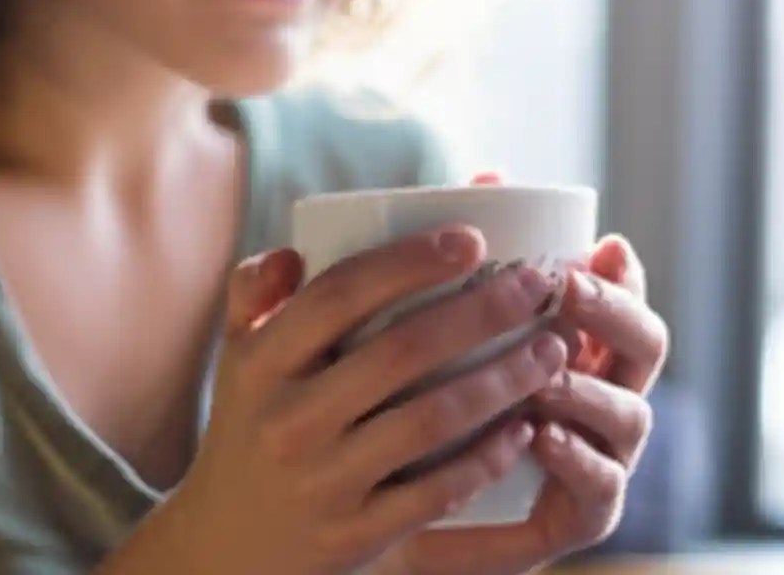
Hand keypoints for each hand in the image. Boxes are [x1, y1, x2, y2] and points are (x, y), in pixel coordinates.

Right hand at [106, 226, 568, 574]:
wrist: (228, 547)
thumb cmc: (249, 429)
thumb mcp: (236, 358)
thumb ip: (255, 292)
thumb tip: (297, 248)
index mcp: (262, 363)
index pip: (340, 294)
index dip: (409, 261)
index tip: (473, 240)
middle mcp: (289, 419)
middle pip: (401, 351)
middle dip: (482, 311)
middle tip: (539, 284)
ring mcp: (323, 481)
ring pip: (431, 420)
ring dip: (503, 380)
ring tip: (555, 349)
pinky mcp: (356, 534)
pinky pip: (436, 491)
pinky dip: (487, 457)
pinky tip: (527, 426)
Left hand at [367, 178, 669, 574]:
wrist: (393, 509)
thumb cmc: (425, 410)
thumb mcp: (439, 334)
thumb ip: (466, 265)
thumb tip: (486, 174)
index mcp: (579, 350)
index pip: (622, 301)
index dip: (624, 274)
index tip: (602, 243)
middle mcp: (601, 399)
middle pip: (645, 348)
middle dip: (615, 313)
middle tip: (568, 289)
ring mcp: (598, 459)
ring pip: (629, 417)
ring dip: (588, 388)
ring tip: (543, 369)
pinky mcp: (577, 518)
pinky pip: (597, 492)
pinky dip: (575, 461)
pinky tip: (539, 434)